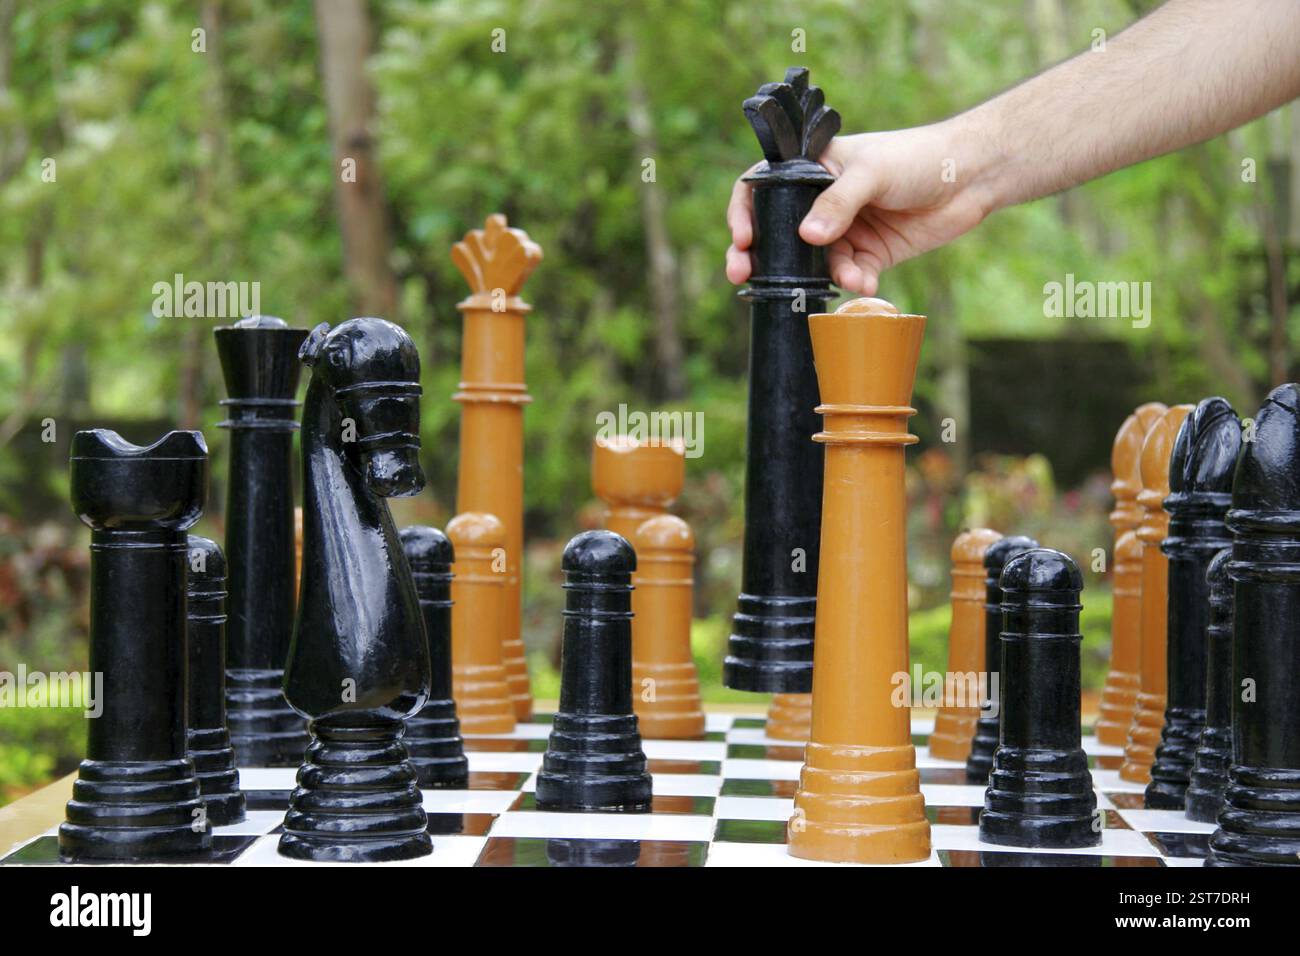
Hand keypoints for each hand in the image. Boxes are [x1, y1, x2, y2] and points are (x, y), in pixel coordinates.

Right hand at [725, 120, 995, 295]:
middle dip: (762, 258)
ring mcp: (844, 229)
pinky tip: (867, 281)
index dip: (744, 213)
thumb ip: (838, 204)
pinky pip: (848, 275)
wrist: (970, 177)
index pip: (762, 188)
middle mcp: (822, 200)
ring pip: (815, 261)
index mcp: (813, 168)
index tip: (743, 239)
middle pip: (778, 233)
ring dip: (824, 274)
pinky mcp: (869, 253)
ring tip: (848, 276)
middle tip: (746, 277)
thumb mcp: (873, 172)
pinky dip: (854, 282)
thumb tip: (806, 238)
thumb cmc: (917, 157)